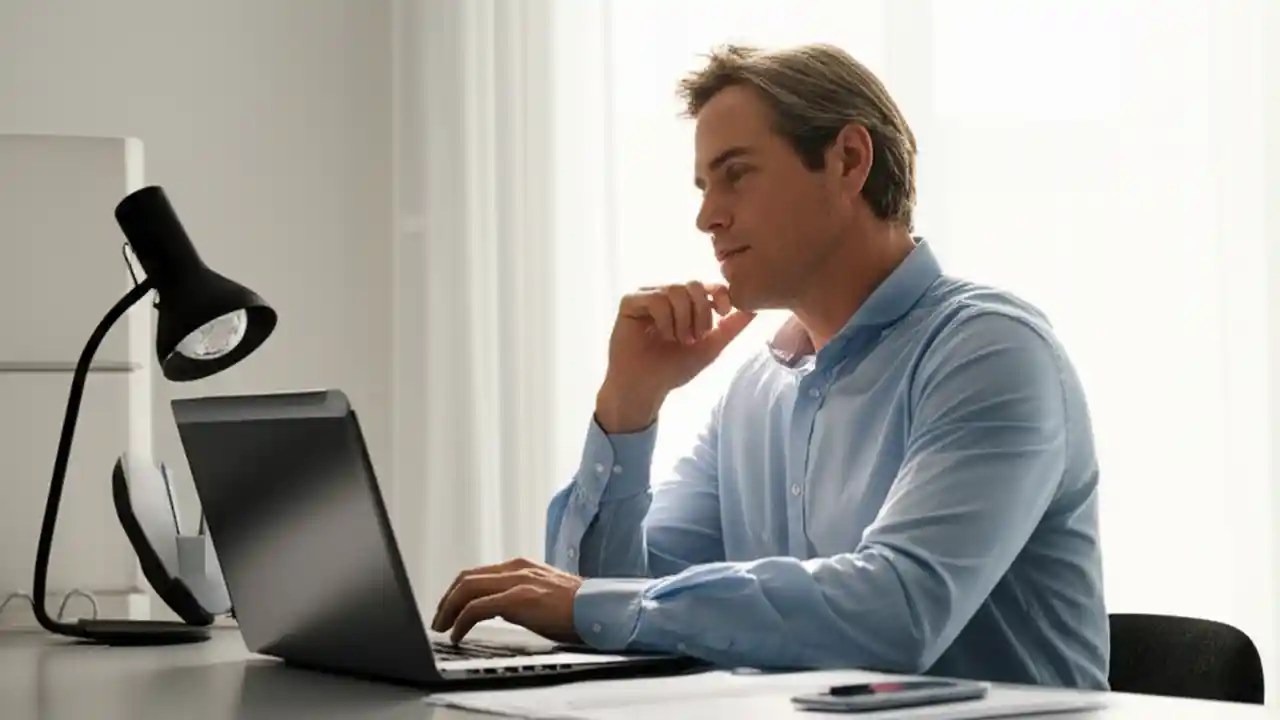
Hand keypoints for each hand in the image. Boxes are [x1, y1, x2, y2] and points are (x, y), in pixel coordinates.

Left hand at [430, 558, 582, 643]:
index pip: (478, 573)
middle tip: (439, 620)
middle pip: (466, 578)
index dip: (457, 591)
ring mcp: (517, 582)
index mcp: (521, 566)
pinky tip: (459, 634)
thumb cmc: (577, 607)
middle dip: (446, 600)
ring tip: (443, 628)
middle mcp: (516, 568)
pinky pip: (478, 608)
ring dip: (448, 609)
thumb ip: (520, 594)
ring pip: (467, 588)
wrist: (599, 609)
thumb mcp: (542, 593)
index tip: (449, 608)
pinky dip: (462, 621)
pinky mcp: (518, 599)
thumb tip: (499, 607)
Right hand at [597, 282, 754, 431]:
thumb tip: (755, 308)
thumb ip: (731, 327)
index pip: (708, 284)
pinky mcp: (630, 302)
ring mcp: (647, 295)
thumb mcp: (710, 347)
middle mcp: (666, 294)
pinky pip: (656, 298)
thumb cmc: (674, 368)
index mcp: (686, 302)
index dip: (720, 294)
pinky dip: (665, 319)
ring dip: (683, 319)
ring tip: (679, 340)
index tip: (724, 313)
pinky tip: (662, 336)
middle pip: (693, 285)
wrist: (645, 387)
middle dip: (701, 313)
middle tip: (695, 338)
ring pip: (675, 290)